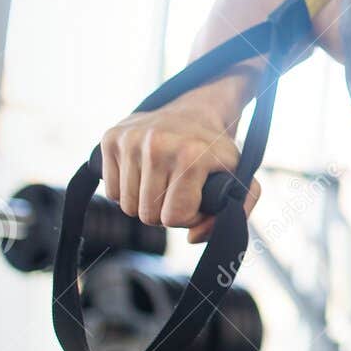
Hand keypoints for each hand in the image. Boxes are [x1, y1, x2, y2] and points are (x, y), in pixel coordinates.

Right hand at [99, 87, 259, 244]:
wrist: (196, 112)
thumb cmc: (215, 151)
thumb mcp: (240, 177)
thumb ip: (235, 212)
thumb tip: (192, 238)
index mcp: (191, 154)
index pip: (174, 217)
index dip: (189, 218)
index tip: (197, 200)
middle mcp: (157, 144)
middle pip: (148, 215)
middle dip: (165, 212)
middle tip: (178, 192)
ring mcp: (130, 139)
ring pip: (126, 206)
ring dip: (145, 203)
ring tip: (162, 183)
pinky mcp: (110, 138)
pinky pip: (111, 191)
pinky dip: (127, 191)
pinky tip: (144, 174)